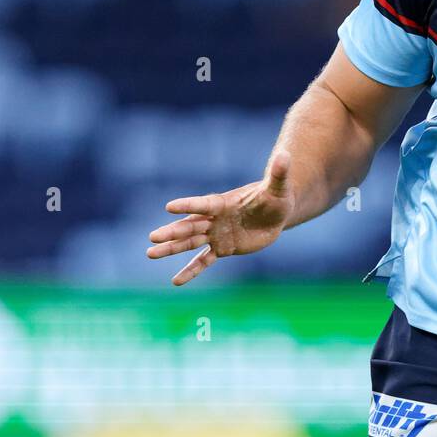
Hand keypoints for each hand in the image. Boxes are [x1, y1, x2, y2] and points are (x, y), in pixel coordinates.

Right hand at [148, 151, 293, 285]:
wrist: (274, 214)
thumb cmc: (275, 197)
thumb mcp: (279, 187)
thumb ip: (278, 173)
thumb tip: (286, 155)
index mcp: (224, 203)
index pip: (203, 204)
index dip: (188, 205)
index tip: (168, 207)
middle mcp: (215, 219)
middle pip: (190, 226)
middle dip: (173, 232)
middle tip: (153, 237)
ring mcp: (216, 234)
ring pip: (190, 243)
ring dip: (171, 248)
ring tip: (150, 254)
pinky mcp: (222, 248)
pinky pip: (204, 261)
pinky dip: (191, 271)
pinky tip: (176, 282)